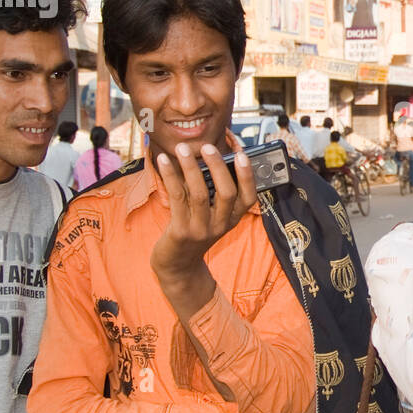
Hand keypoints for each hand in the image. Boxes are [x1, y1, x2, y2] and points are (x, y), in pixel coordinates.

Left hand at [151, 139, 256, 322]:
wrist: (178, 266)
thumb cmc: (194, 232)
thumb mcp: (211, 216)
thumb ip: (213, 193)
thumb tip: (209, 159)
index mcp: (232, 219)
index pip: (248, 197)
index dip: (247, 175)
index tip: (241, 154)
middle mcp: (220, 225)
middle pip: (226, 192)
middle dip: (217, 166)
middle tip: (207, 146)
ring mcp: (201, 230)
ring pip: (199, 193)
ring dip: (190, 167)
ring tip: (182, 148)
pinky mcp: (180, 232)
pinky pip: (176, 198)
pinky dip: (170, 176)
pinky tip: (164, 161)